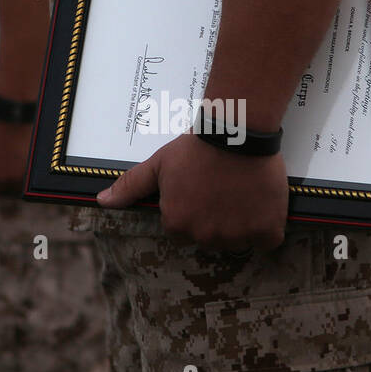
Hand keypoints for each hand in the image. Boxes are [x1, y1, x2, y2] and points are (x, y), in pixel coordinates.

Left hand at [96, 132, 287, 250]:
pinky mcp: (266, 230)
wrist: (236, 131)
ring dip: (243, 223)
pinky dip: (268, 226)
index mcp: (178, 224)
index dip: (194, 210)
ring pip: (239, 240)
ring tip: (243, 193)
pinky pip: (268, 240)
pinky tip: (263, 203)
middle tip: (224, 189)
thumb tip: (102, 202)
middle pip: (212, 238)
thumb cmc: (196, 147)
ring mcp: (237, 235)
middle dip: (217, 218)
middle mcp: (206, 236)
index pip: (184, 230)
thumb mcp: (158, 165)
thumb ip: (130, 186)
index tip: (202, 191)